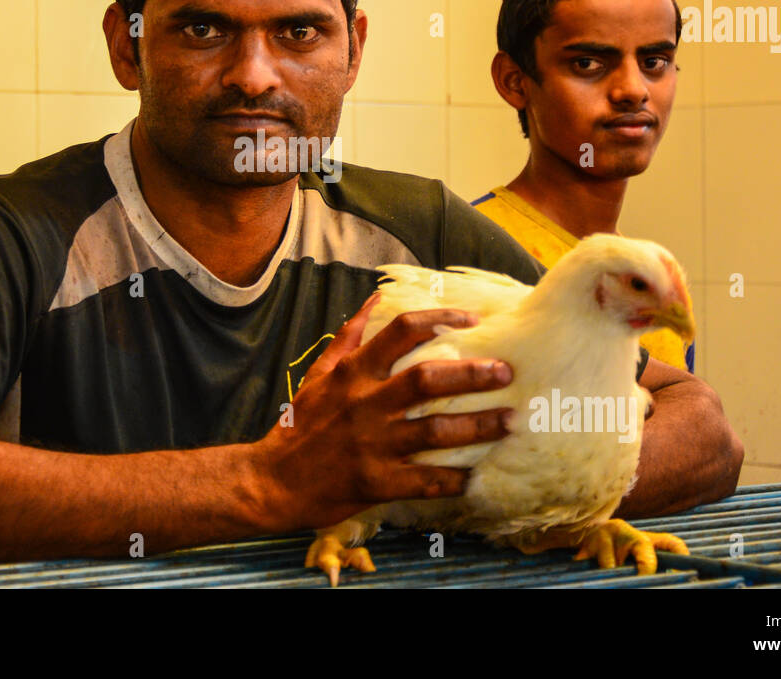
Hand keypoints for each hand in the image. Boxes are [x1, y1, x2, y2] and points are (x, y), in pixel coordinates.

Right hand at [255, 293, 513, 531]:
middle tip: (506, 372)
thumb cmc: (300, 425)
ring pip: (435, 430)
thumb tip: (377, 298)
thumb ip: (349, 336)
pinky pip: (425, 480)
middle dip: (472, 374)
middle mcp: (365, 404)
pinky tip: (477, 477)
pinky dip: (454, 479)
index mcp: (353, 373)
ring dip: (478, 425)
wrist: (271, 481)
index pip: (402, 331)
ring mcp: (372, 444)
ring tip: (509, 421)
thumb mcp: (319, 374)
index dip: (441, 319)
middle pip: (427, 379)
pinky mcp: (376, 482)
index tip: (474, 319)